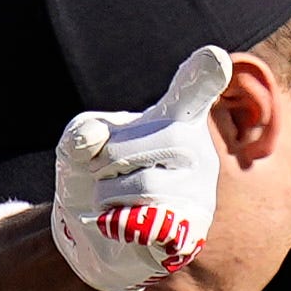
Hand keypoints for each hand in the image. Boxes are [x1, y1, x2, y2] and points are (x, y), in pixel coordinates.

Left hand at [52, 45, 229, 290]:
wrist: (92, 233)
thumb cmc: (94, 177)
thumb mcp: (76, 147)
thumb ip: (80, 135)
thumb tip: (93, 142)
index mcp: (172, 117)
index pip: (191, 90)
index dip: (203, 73)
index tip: (214, 58)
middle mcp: (194, 147)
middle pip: (138, 144)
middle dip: (104, 161)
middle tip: (108, 172)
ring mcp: (197, 187)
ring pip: (142, 185)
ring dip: (106, 195)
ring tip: (115, 199)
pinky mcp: (190, 226)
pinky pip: (152, 223)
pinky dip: (120, 224)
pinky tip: (121, 223)